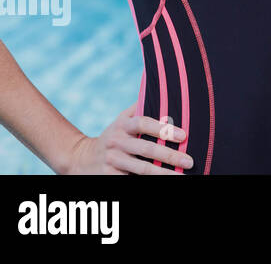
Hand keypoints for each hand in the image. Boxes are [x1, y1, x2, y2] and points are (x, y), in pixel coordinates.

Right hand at [64, 105, 193, 173]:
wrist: (82, 158)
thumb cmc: (114, 135)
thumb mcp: (123, 119)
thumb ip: (141, 107)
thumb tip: (164, 89)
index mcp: (123, 125)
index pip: (144, 123)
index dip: (164, 129)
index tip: (183, 136)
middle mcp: (117, 142)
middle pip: (146, 149)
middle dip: (170, 156)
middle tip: (189, 161)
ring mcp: (112, 160)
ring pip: (141, 169)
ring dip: (163, 173)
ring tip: (182, 176)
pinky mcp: (109, 176)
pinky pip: (131, 180)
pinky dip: (148, 181)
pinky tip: (163, 181)